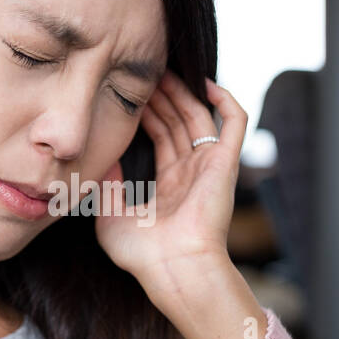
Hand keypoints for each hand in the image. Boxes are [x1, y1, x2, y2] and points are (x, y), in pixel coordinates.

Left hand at [95, 70, 246, 294]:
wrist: (173, 268)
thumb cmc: (142, 253)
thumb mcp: (109, 214)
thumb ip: (105, 183)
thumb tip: (103, 155)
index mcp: (170, 185)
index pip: (160, 136)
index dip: (147, 112)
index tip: (128, 92)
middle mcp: (192, 172)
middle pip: (178, 121)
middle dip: (162, 96)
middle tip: (143, 71)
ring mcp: (210, 166)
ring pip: (199, 116)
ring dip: (183, 92)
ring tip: (164, 69)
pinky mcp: (226, 163)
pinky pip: (234, 124)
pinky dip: (225, 101)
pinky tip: (205, 83)